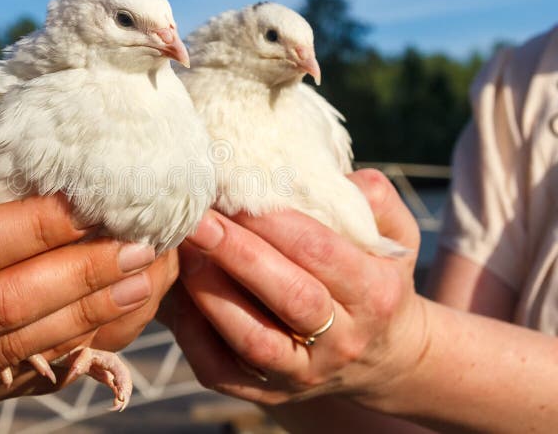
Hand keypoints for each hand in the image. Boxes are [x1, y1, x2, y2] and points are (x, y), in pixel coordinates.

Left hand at [161, 169, 427, 407]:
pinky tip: (176, 293)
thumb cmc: (376, 276)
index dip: (276, 223)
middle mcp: (344, 340)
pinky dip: (193, 333)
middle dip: (237, 253)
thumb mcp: (394, 236)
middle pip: (289, 296)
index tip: (237, 191)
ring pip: (253, 339)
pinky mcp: (269, 393)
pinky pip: (222, 369)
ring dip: (212, 292)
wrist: (382, 356)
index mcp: (375, 294)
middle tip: (197, 217)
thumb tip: (332, 176)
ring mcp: (304, 374)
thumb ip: (373, 200)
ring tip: (183, 250)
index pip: (321, 253)